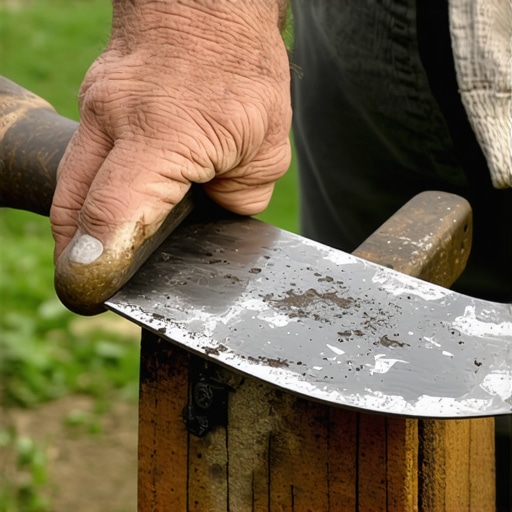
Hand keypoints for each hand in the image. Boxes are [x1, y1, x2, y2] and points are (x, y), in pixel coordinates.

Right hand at [50, 1, 291, 313]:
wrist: (209, 4)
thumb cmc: (243, 70)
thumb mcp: (265, 149)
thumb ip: (237, 198)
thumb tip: (211, 220)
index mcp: (161, 137)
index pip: (113, 213)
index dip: (100, 258)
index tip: (95, 288)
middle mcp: (114, 122)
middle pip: (72, 204)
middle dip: (75, 251)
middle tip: (88, 281)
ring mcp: (97, 109)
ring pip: (71, 182)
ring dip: (78, 223)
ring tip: (97, 252)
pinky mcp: (96, 104)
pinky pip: (85, 159)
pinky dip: (91, 190)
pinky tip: (111, 206)